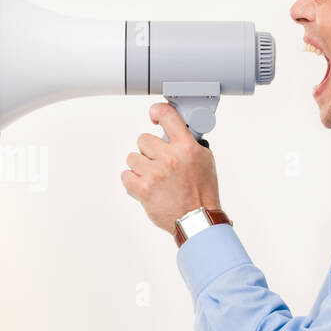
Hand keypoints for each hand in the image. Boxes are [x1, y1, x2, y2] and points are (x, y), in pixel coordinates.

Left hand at [120, 102, 222, 234]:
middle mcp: (170, 158)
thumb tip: (176, 131)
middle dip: (149, 150)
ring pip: (132, 157)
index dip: (158, 111)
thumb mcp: (205, 160)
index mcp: (187, 148)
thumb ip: (189, 143)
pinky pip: (126, 175)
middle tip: (158, 161)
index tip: (154, 114)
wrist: (197, 219)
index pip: (168, 116)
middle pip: (143, 139)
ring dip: (140, 166)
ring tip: (153, 176)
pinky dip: (132, 180)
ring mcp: (155, 174)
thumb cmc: (202, 192)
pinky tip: (145, 185)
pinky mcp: (143, 189)